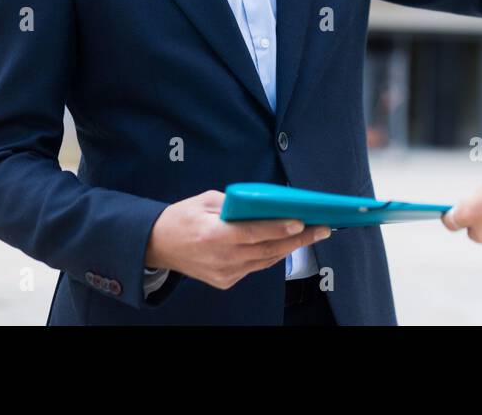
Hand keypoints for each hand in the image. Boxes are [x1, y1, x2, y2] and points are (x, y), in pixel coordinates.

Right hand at [145, 189, 330, 289]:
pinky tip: (285, 244)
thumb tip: (266, 203)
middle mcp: (221, 258)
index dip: (278, 228)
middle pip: (267, 249)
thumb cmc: (183, 217)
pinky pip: (255, 267)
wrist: (158, 246)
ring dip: (290, 248)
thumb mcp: (206, 200)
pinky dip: (271, 255)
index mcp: (214, 235)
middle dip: (299, 239)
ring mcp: (224, 273)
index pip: (253, 232)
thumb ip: (236, 203)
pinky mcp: (225, 281)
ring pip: (265, 261)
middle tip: (323, 228)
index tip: (301, 222)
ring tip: (312, 234)